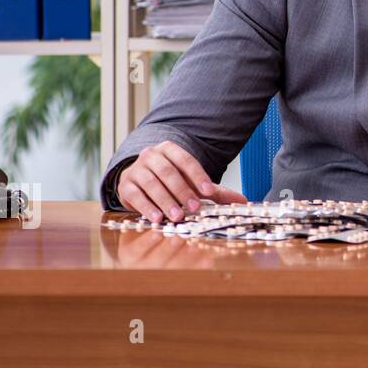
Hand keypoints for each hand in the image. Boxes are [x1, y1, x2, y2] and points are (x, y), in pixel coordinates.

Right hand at [116, 141, 246, 222]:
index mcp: (170, 150)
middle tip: (193, 208)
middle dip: (182, 191)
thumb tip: (242, 201)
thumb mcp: (191, 183)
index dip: (198, 176)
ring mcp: (136, 169)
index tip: (209, 191)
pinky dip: (146, 207)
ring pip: (151, 183)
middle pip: (168, 172)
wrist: (138, 180)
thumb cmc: (169, 181)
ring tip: (176, 216)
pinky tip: (157, 218)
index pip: (186, 160)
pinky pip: (135, 195)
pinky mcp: (125, 185)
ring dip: (165, 200)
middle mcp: (151, 156)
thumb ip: (214, 191)